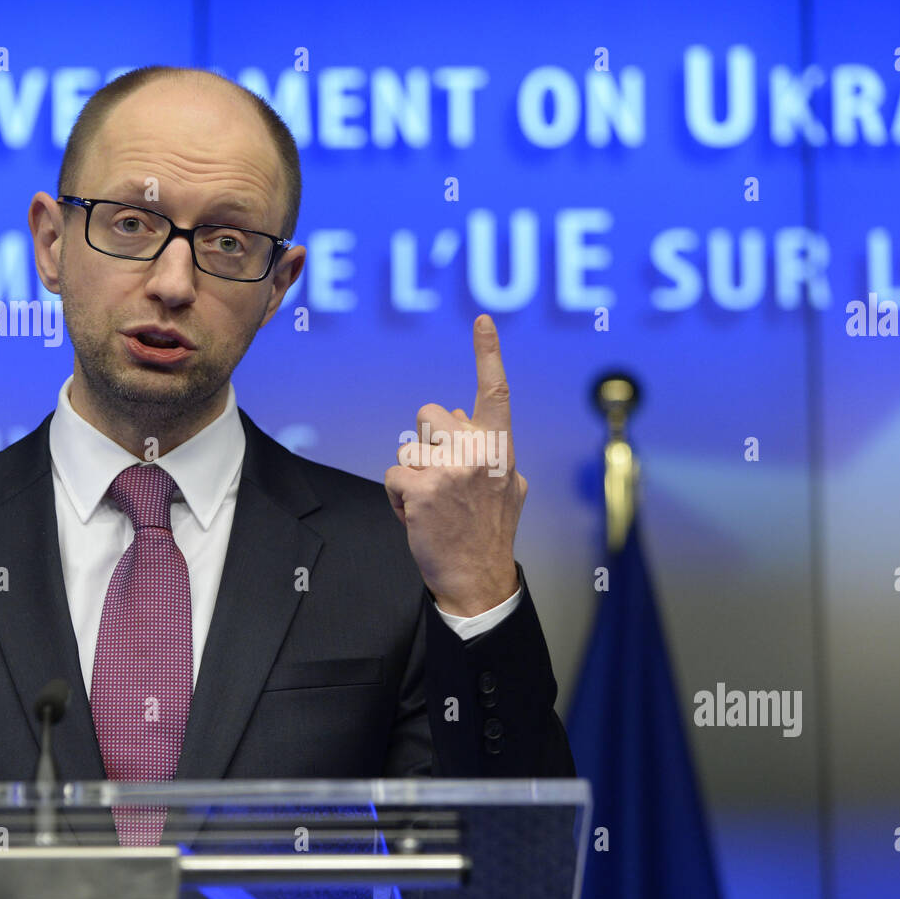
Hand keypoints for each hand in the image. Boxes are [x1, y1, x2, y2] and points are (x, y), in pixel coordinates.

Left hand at [384, 314, 526, 616]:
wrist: (478, 578)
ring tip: (434, 504)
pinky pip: (394, 473)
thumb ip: (487, 446)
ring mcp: (451, 469)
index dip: (489, 353)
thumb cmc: (488, 530)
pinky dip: (398, 496)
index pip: (496, 392)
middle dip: (428, 441)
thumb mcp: (505, 485)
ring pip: (408, 447)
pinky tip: (418, 515)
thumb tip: (460, 412)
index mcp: (501, 447)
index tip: (483, 321)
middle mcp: (479, 451)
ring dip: (413, 474)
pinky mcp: (422, 488)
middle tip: (444, 479)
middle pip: (430, 415)